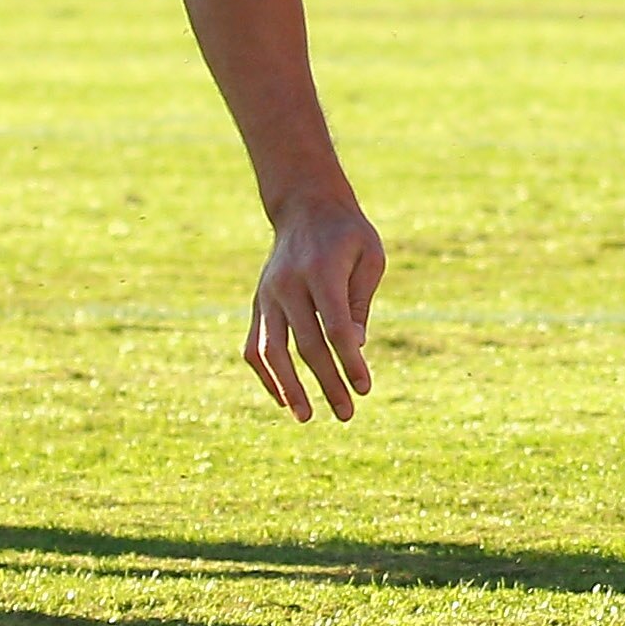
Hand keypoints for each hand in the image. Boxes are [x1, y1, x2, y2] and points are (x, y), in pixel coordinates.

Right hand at [247, 191, 383, 422]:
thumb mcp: (370, 257)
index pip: (335, 328)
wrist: (306, 208)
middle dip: (326, 383)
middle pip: (305, 345)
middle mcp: (287, 286)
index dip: (350, 362)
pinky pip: (254, 345)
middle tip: (347, 414)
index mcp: (321, 272)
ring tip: (305, 417)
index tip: (365, 388)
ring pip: (271, 350)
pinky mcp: (257, 304)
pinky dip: (266, 374)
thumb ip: (361, 301)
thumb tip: (354, 346)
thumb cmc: (348, 235)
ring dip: (288, 387)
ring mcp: (266, 296)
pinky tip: (283, 398)